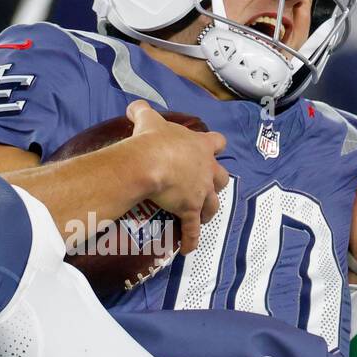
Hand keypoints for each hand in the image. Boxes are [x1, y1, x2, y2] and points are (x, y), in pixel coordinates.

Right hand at [126, 100, 228, 254]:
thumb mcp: (148, 119)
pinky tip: (187, 249)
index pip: (217, 143)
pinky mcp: (191, 210)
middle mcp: (207, 170)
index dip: (214, 147)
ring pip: (213, 205)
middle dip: (216, 183)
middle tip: (205, 187)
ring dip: (208, 210)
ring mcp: (201, 191)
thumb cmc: (153, 140)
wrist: (150, 162)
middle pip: (222, 178)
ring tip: (200, 217)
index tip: (211, 150)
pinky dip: (191, 239)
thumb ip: (143, 111)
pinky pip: (193, 229)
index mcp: (201, 146)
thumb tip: (133, 107)